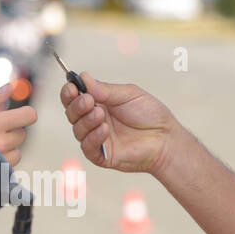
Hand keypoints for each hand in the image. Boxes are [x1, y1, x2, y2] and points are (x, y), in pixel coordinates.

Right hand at [0, 84, 37, 166]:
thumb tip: (9, 87)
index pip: (28, 116)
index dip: (24, 114)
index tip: (16, 116)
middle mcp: (1, 144)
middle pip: (22, 134)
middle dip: (10, 131)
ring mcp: (0, 162)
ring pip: (17, 151)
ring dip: (7, 149)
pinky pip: (10, 167)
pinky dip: (1, 163)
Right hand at [60, 72, 175, 173]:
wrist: (165, 137)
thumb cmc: (149, 114)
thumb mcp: (128, 94)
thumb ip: (105, 89)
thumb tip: (83, 78)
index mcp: (98, 103)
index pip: (74, 97)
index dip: (69, 92)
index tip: (71, 86)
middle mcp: (93, 120)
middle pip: (72, 113)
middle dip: (76, 105)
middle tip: (88, 100)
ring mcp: (96, 138)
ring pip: (77, 130)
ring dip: (86, 120)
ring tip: (101, 114)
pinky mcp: (101, 155)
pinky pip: (88, 147)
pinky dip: (93, 137)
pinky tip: (104, 129)